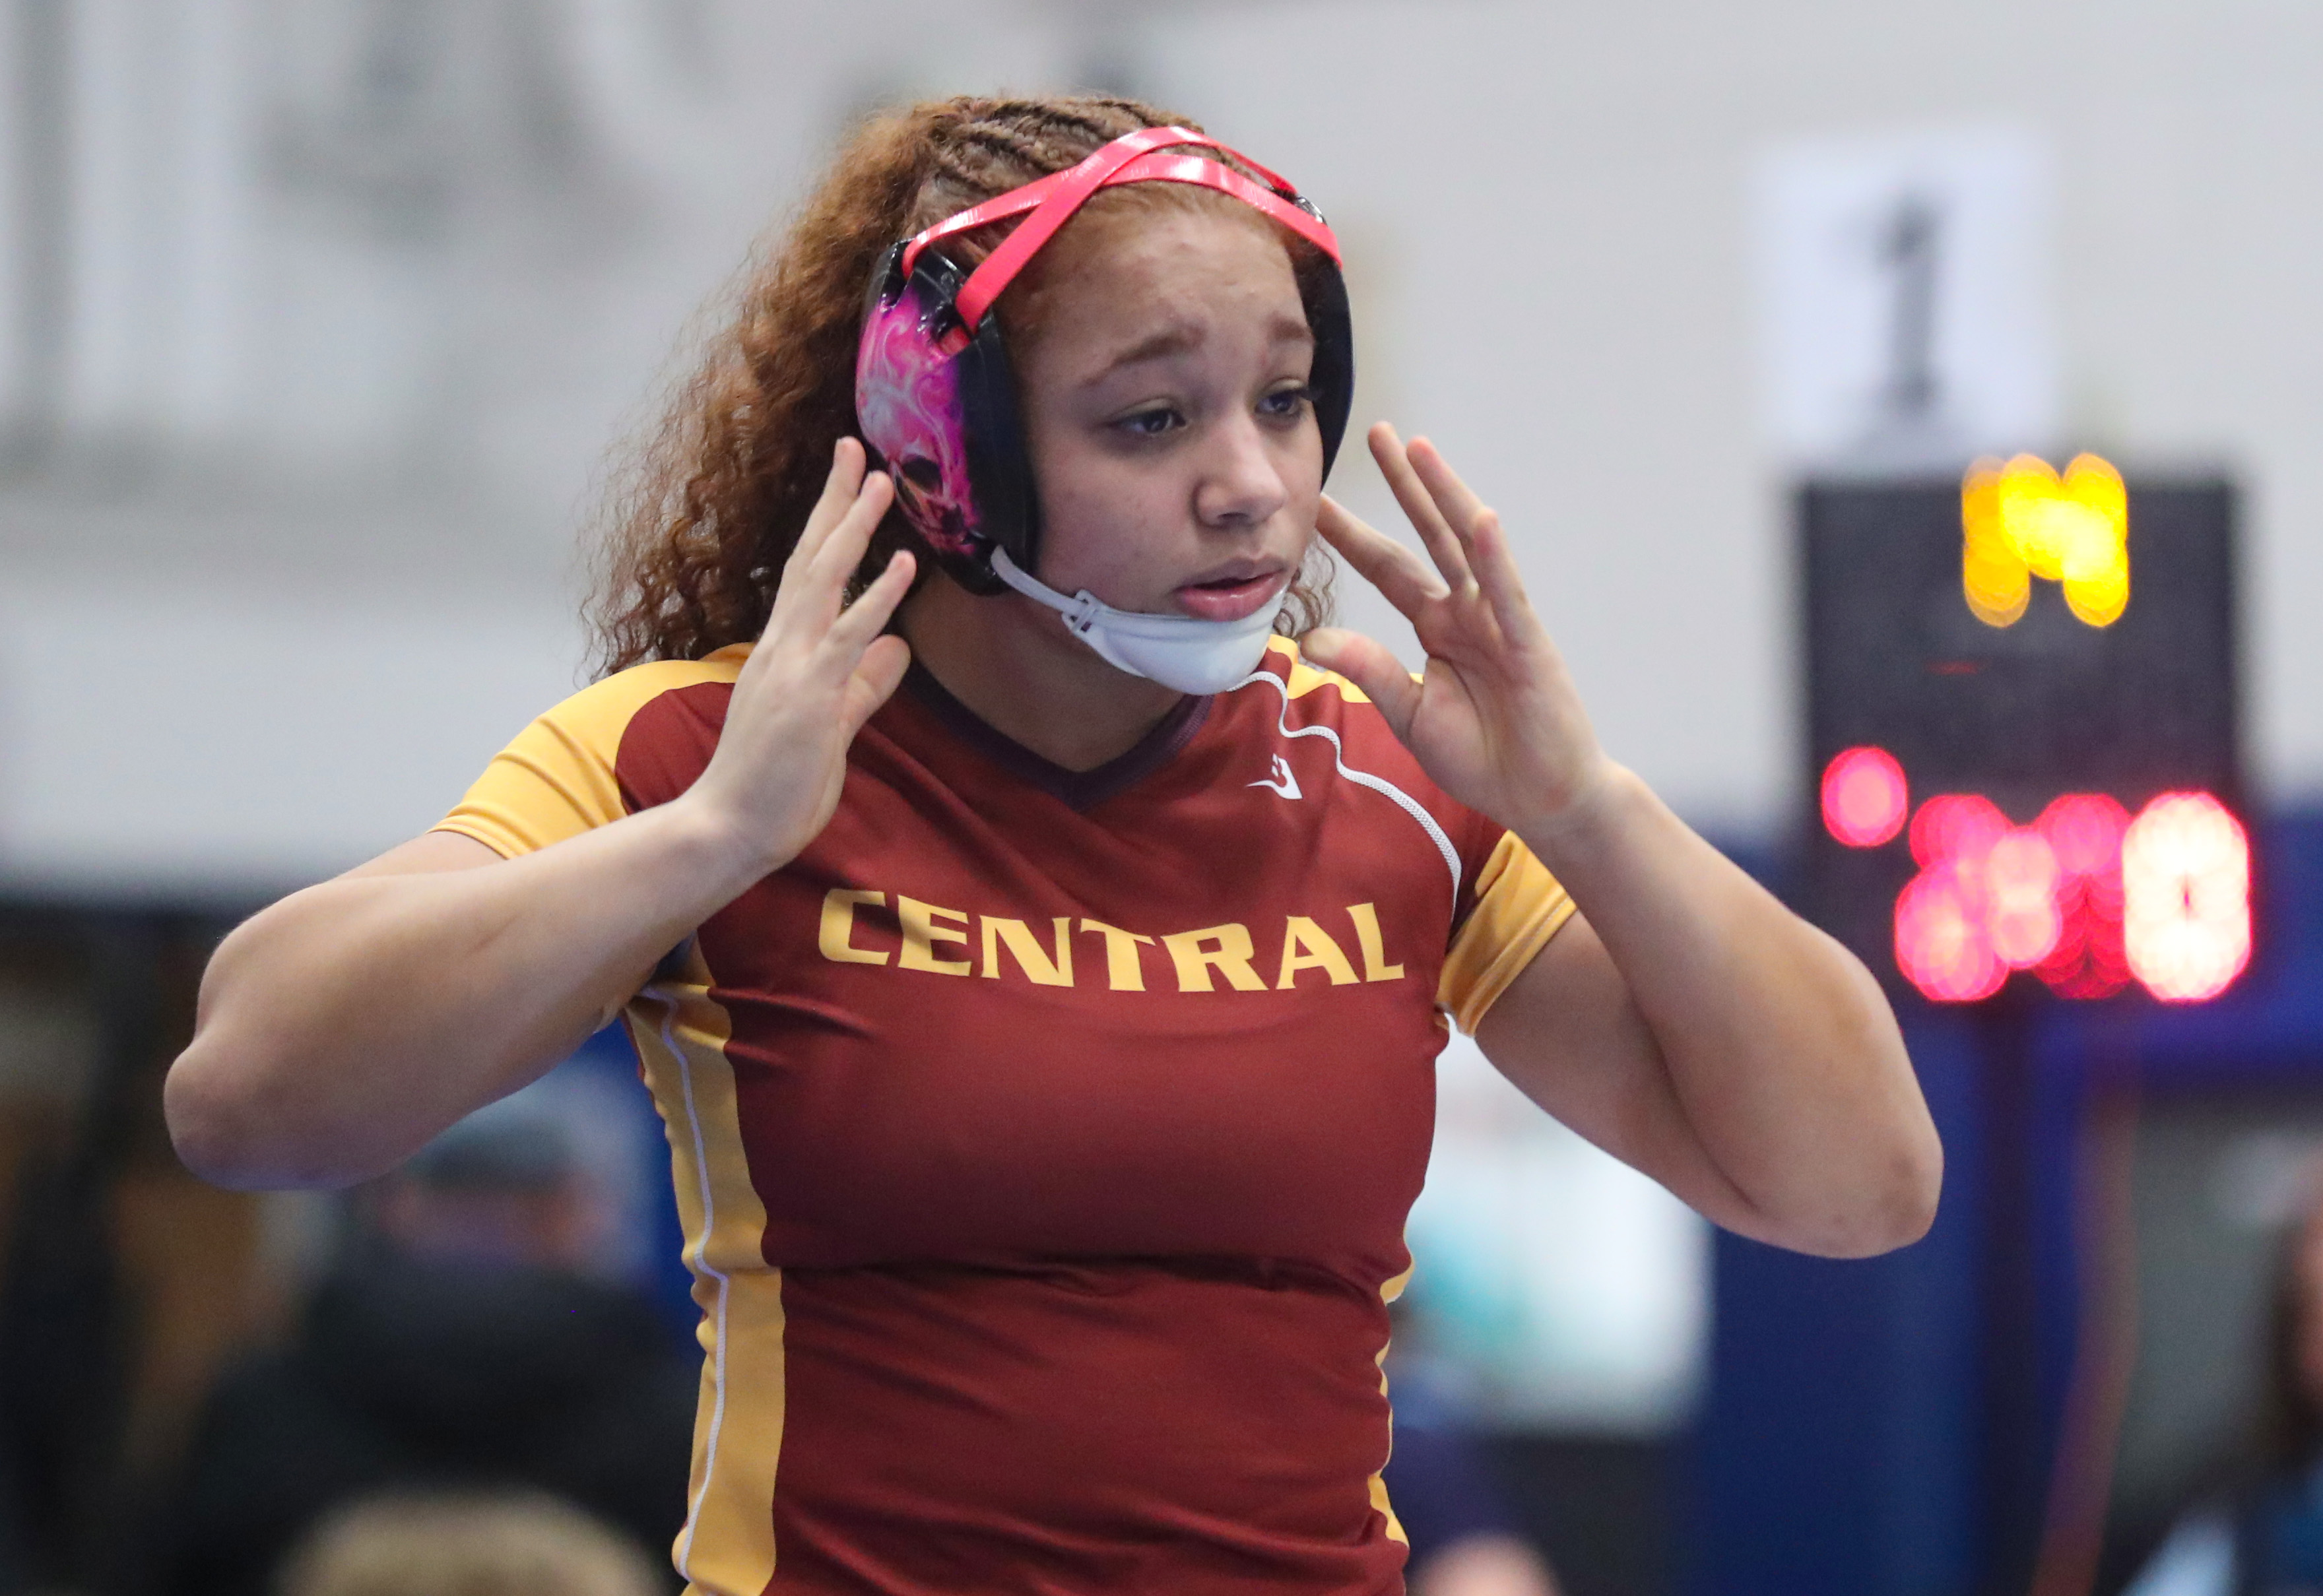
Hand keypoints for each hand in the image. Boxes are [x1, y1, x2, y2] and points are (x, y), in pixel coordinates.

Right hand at [681, 439, 914, 871]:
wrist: (726, 830)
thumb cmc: (772, 785)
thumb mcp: (832, 724)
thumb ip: (865, 684)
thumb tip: (899, 647)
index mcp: (783, 652)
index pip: (808, 574)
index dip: (830, 525)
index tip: (850, 480)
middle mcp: (783, 648)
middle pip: (811, 558)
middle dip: (835, 502)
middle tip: (856, 448)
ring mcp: (794, 668)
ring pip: (824, 582)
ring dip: (854, 529)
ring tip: (882, 481)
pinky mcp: (810, 697)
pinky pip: (847, 637)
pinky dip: (876, 598)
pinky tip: (901, 565)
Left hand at [1300, 423, 1611, 838]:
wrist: (1538, 795)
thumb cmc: (1481, 755)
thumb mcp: (1409, 713)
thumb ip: (1367, 670)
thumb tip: (1310, 640)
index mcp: (1437, 626)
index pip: (1387, 569)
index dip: (1352, 536)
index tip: (1315, 502)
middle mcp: (1467, 611)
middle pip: (1427, 535)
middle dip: (1404, 485)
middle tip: (1377, 433)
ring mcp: (1499, 621)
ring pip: (1467, 547)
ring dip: (1445, 496)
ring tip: (1421, 450)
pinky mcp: (1527, 644)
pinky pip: (1507, 594)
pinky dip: (1493, 557)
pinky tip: (1479, 518)